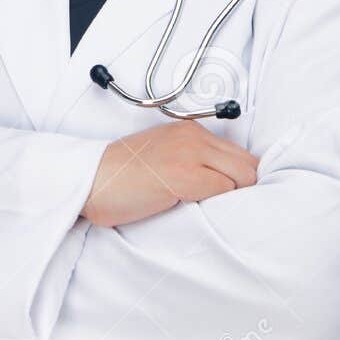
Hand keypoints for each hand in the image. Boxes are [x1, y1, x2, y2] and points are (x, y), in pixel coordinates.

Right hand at [82, 122, 257, 228]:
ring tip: (205, 207)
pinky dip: (217, 205)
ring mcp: (190, 154)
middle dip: (241, 189)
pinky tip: (194, 208)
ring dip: (230, 197)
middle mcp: (193, 137)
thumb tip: (226, 184)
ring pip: (243, 178)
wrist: (90, 180)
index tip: (225, 195)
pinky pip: (225, 190)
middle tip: (217, 206)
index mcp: (188, 131)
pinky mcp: (184, 175)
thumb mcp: (162, 156)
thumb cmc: (120, 177)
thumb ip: (193, 160)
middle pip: (249, 165)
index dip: (238, 179)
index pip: (240, 155)